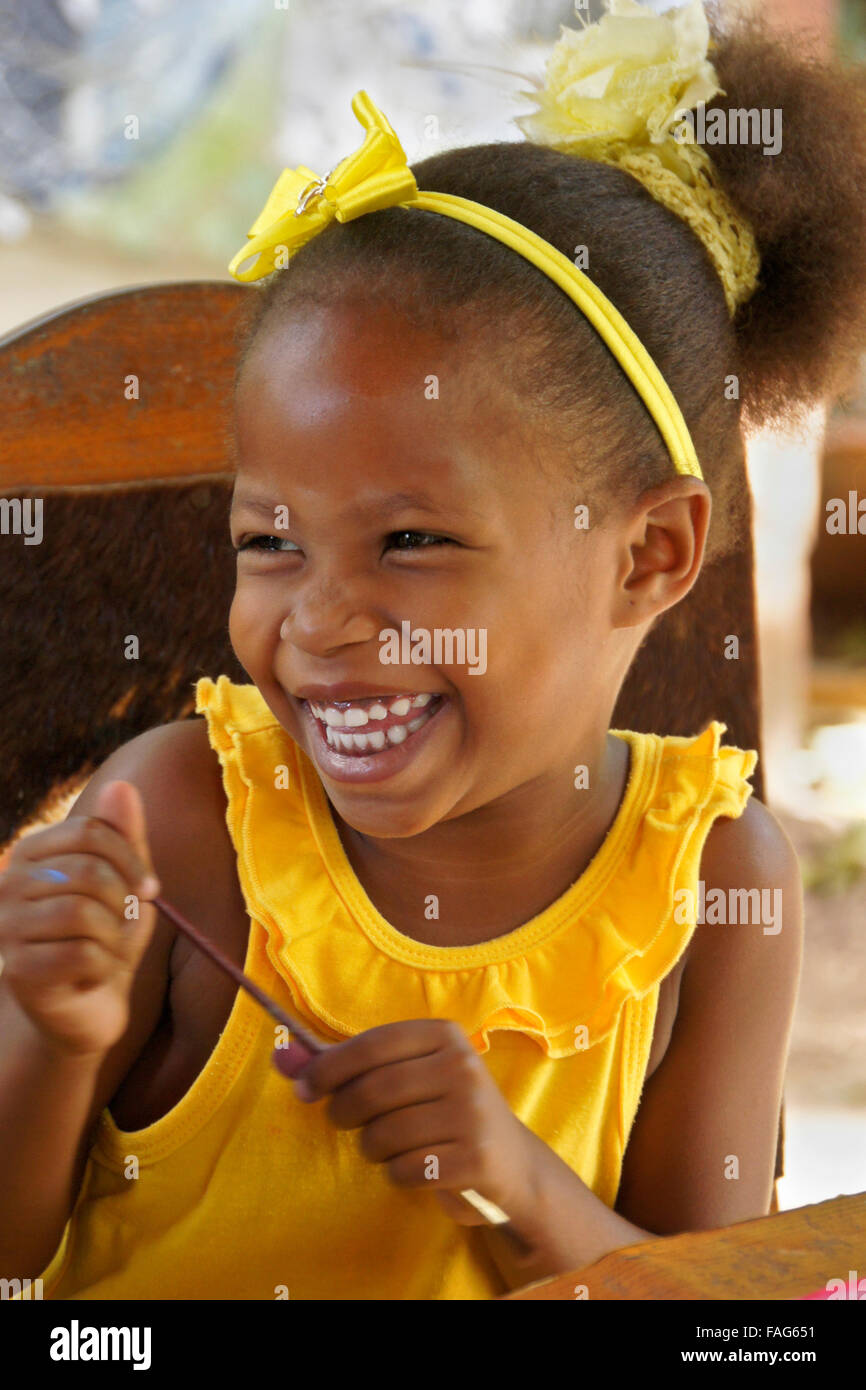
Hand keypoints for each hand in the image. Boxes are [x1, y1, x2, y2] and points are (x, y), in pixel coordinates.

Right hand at [0, 781, 160, 1055]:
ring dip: (114, 938)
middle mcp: (7, 884)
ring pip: (83, 913)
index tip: (149, 889)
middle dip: (123, 904)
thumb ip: (123, 836)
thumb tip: (121, 784)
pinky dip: (104, 966)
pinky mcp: (16, 970)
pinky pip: (80, 954)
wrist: (86, 1007)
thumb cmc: (104, 935)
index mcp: (31, 852)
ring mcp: (6, 927)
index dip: (133, 859)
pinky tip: (93, 975)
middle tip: (122, 928)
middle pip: (89, 871)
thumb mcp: (123, 882)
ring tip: (108, 950)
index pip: (91, 831)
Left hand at [273, 1018, 536, 1224]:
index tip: (303, 1089)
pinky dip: (397, 1174)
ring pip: (386, 1134)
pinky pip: (408, 1170)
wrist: (509, 1163)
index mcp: (444, 1035)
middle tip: (343, 1122)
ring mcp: (474, 1113)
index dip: (328, 1068)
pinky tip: (413, 1167)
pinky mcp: (477, 1159)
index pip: (370, 1045)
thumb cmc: (439, 1110)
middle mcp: (463, 1067)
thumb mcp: (401, 1076)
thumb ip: (341, 1065)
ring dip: (372, 1148)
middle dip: (345, 1112)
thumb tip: (279, 1055)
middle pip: (374, 1090)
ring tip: (386, 1146)